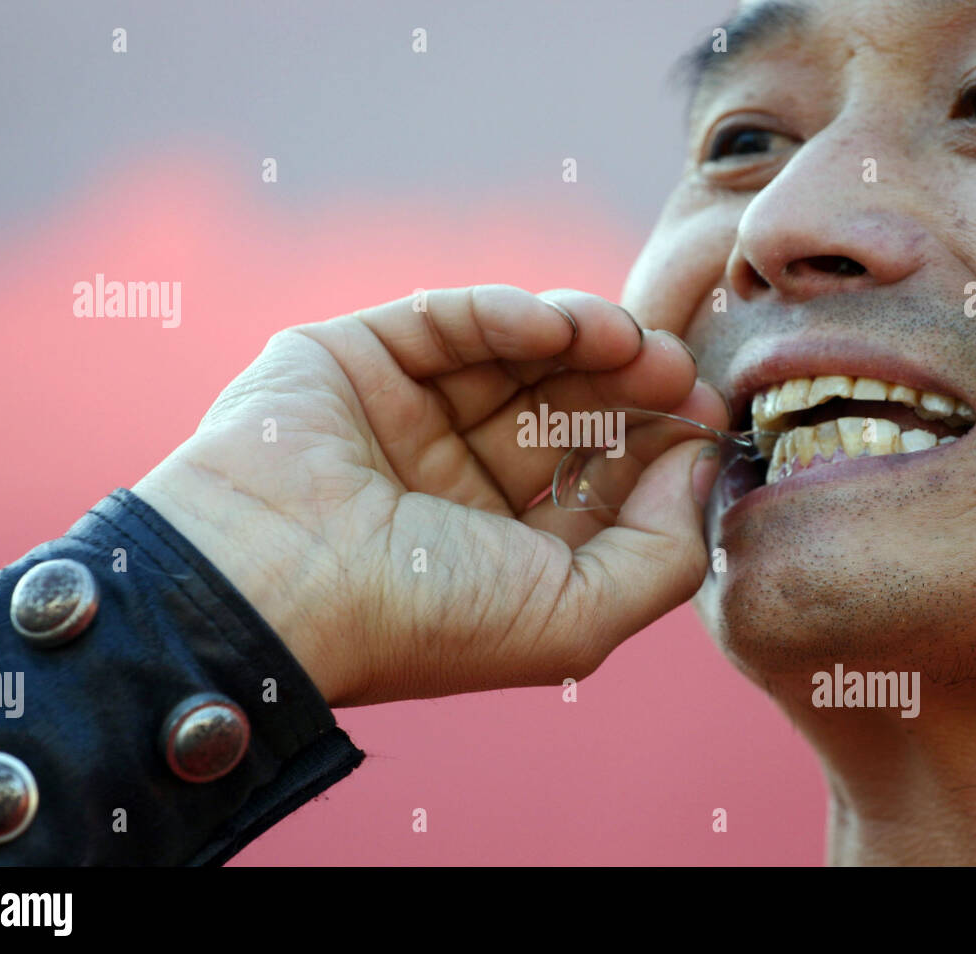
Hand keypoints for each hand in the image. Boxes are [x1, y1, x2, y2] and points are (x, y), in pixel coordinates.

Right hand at [133, 286, 726, 706]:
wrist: (269, 585)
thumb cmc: (425, 616)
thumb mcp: (577, 617)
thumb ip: (662, 553)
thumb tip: (699, 465)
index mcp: (499, 547)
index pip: (596, 479)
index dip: (656, 444)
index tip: (707, 415)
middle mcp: (454, 480)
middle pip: (565, 410)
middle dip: (628, 384)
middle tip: (676, 364)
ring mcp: (404, 416)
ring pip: (515, 356)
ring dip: (583, 337)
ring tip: (629, 338)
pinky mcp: (356, 356)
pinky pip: (448, 319)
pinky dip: (507, 313)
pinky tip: (556, 325)